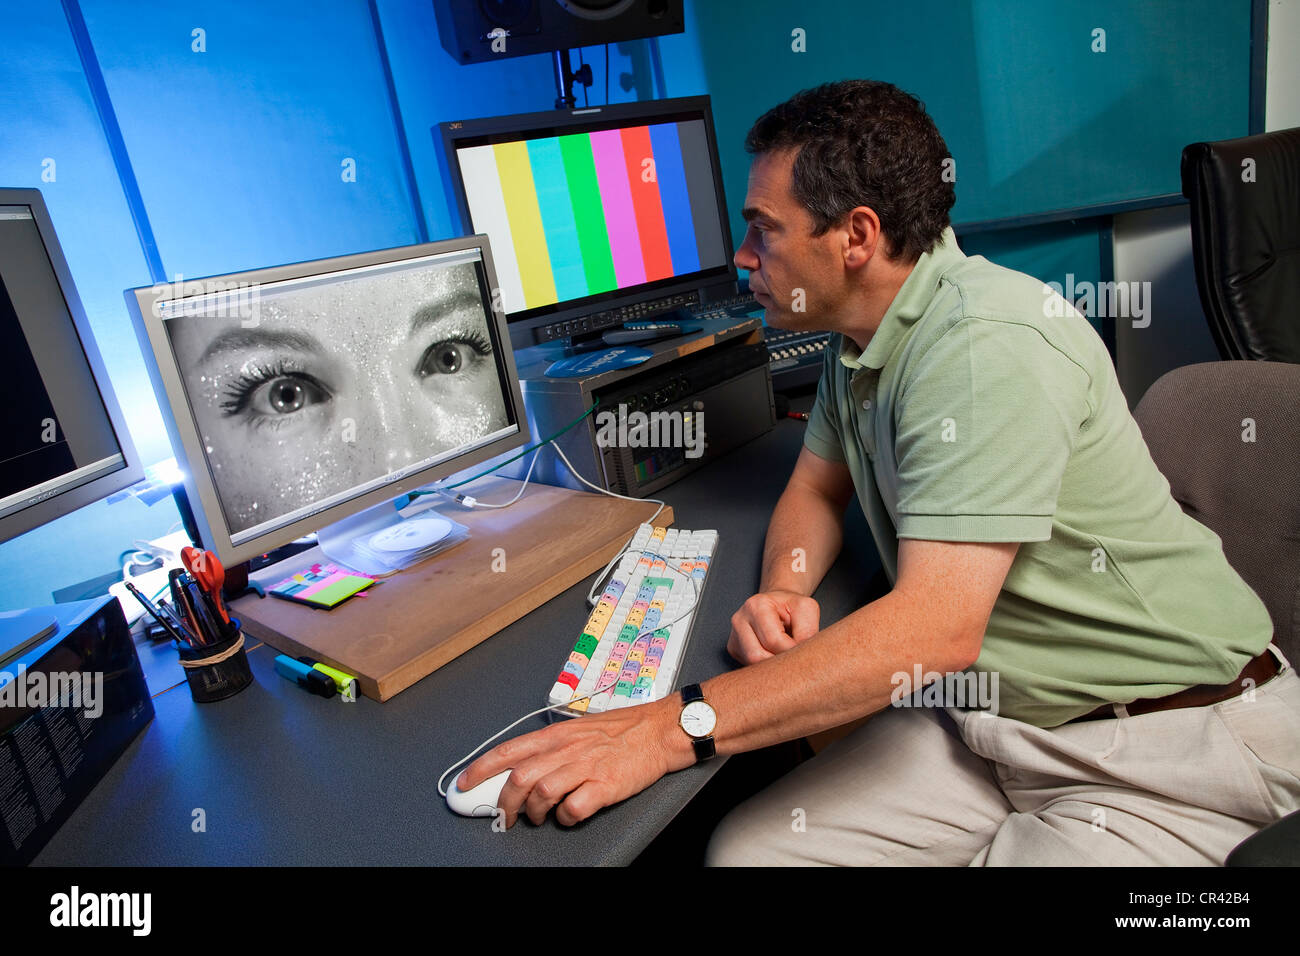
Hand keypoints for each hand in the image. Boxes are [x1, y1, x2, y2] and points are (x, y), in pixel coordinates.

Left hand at [457, 698, 692, 827]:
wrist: (660, 730)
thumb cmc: (623, 730)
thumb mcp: (579, 729)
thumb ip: (553, 746)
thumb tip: (526, 767)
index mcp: (557, 734)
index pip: (507, 750)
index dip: (480, 769)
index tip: (464, 783)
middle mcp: (566, 749)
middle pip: (519, 778)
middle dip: (504, 803)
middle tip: (505, 816)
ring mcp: (585, 767)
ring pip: (540, 793)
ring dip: (534, 813)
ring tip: (540, 818)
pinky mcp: (604, 785)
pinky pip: (573, 808)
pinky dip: (567, 818)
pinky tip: (571, 815)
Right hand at [727, 589, 819, 664]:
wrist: (778, 605)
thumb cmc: (792, 608)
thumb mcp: (807, 609)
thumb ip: (806, 631)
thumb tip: (799, 657)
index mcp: (756, 606)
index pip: (773, 640)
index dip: (792, 650)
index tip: (803, 648)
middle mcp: (739, 620)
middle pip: (758, 656)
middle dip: (780, 661)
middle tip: (794, 655)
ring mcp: (734, 635)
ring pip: (751, 664)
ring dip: (772, 665)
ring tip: (784, 654)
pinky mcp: (734, 648)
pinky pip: (749, 666)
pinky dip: (765, 665)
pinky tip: (774, 654)